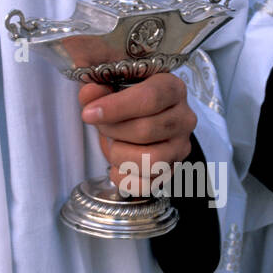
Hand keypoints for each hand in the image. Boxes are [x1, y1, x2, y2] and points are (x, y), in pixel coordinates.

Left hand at [79, 73, 196, 193]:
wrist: (138, 122)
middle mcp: (184, 118)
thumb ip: (97, 89)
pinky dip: (125, 178)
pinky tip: (117, 165)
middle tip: (102, 126)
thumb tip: (89, 94)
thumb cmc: (127, 103)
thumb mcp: (110, 88)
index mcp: (172, 89)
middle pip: (146, 130)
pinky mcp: (172, 171)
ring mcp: (181, 147)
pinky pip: (148, 185)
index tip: (89, 114)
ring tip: (114, 145)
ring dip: (120, 156)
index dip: (116, 107)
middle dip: (113, 131)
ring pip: (150, 161)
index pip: (150, 98)